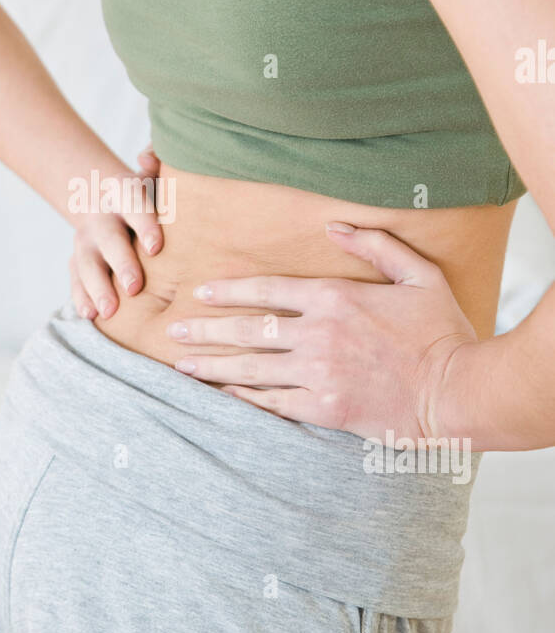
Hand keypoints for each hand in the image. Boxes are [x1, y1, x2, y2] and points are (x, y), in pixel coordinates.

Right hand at [69, 147, 163, 319]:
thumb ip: (156, 160)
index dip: (144, 224)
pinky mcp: (77, 261)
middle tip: (135, 287)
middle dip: (122, 263)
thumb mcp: (152, 173)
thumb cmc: (144, 192)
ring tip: (110, 310)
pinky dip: (81, 296)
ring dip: (98, 287)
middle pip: (110, 240)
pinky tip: (90, 314)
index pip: (134, 206)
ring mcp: (86, 241)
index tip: (157, 247)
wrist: (103, 198)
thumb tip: (145, 156)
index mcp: (124, 193)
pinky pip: (76, 280)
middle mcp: (102, 218)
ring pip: (88, 264)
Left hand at [166, 223, 478, 441]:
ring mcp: (320, 372)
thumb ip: (376, 244)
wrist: (458, 392)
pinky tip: (222, 392)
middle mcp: (319, 333)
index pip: (268, 289)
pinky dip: (244, 396)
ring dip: (213, 364)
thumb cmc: (443, 332)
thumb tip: (334, 224)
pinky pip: (273, 401)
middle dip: (205, 328)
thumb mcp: (419, 275)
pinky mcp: (325, 408)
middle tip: (173, 329)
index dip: (230, 291)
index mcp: (336, 297)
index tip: (202, 293)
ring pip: (252, 366)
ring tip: (182, 364)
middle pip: (248, 328)